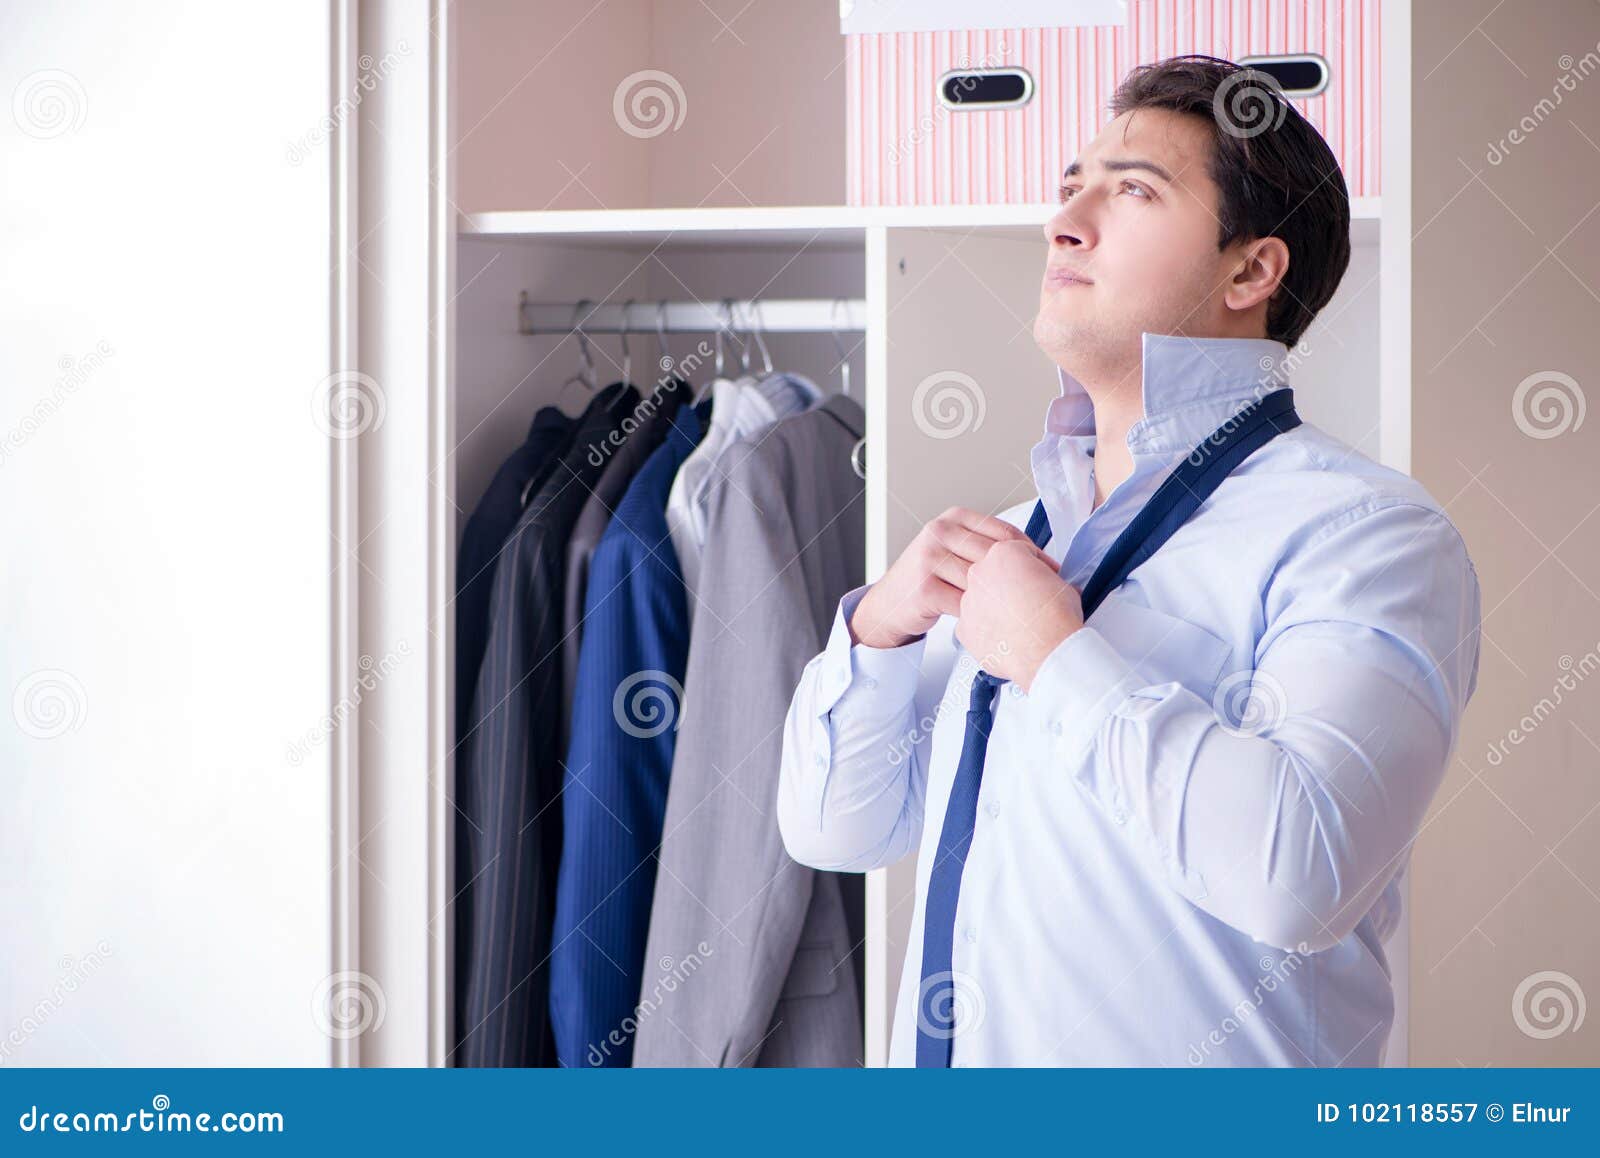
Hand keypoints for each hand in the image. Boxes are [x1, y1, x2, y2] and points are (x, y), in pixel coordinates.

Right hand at [849, 507, 1035, 648]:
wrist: (889, 604)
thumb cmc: (929, 578)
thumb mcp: (953, 550)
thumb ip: (985, 547)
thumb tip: (1036, 557)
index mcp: (953, 518)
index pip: (1004, 532)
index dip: (1033, 552)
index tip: (1051, 569)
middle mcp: (940, 533)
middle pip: (997, 555)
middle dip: (1026, 576)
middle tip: (1047, 592)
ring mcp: (930, 559)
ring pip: (985, 580)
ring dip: (1008, 598)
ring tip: (1026, 610)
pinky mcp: (926, 588)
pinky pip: (968, 604)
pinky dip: (985, 616)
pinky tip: (997, 623)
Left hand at [955, 538, 1083, 692]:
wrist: (1047, 650)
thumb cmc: (1055, 617)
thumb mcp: (1063, 585)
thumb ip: (1048, 580)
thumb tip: (1051, 587)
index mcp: (1003, 553)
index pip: (1016, 553)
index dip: (1033, 567)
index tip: (1040, 577)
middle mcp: (980, 574)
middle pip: (993, 575)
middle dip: (1010, 586)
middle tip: (1029, 600)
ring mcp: (968, 601)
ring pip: (981, 601)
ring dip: (997, 609)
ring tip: (1020, 623)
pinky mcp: (964, 628)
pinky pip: (975, 626)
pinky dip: (988, 632)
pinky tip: (1007, 638)